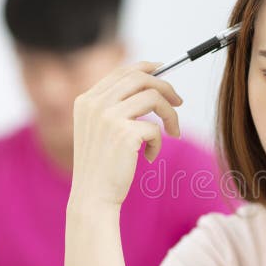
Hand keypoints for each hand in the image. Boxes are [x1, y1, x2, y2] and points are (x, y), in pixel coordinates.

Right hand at [69, 61, 182, 207]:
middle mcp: (94, 104)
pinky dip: (158, 142)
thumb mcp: (100, 131)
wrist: (92, 197)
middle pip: (140, 78)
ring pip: (153, 97)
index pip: (121, 72)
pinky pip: (156, 128)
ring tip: (172, 133)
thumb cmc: (102, 167)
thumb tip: (152, 87)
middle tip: (179, 103)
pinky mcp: (124, 133)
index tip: (163, 71)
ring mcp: (107, 117)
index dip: (146, 68)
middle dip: (166, 87)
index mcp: (86, 100)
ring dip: (170, 115)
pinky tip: (149, 157)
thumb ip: (116, 107)